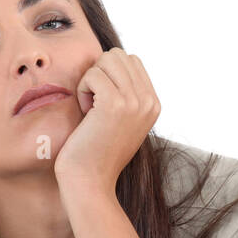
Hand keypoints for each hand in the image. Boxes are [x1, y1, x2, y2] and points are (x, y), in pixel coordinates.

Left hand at [54, 47, 159, 195]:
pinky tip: (85, 114)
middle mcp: (150, 101)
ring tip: (90, 107)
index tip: (103, 104)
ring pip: (107, 60)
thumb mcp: (121, 120)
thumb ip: (126, 93)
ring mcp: (135, 102)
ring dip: (91, 80)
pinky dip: (83, 90)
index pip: (132, 60)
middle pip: (118, 55)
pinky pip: (93, 74)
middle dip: (99, 73)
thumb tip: (113, 60)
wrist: (90, 181)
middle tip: (93, 103)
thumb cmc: (97, 152)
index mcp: (154, 104)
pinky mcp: (115, 103)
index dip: (109, 74)